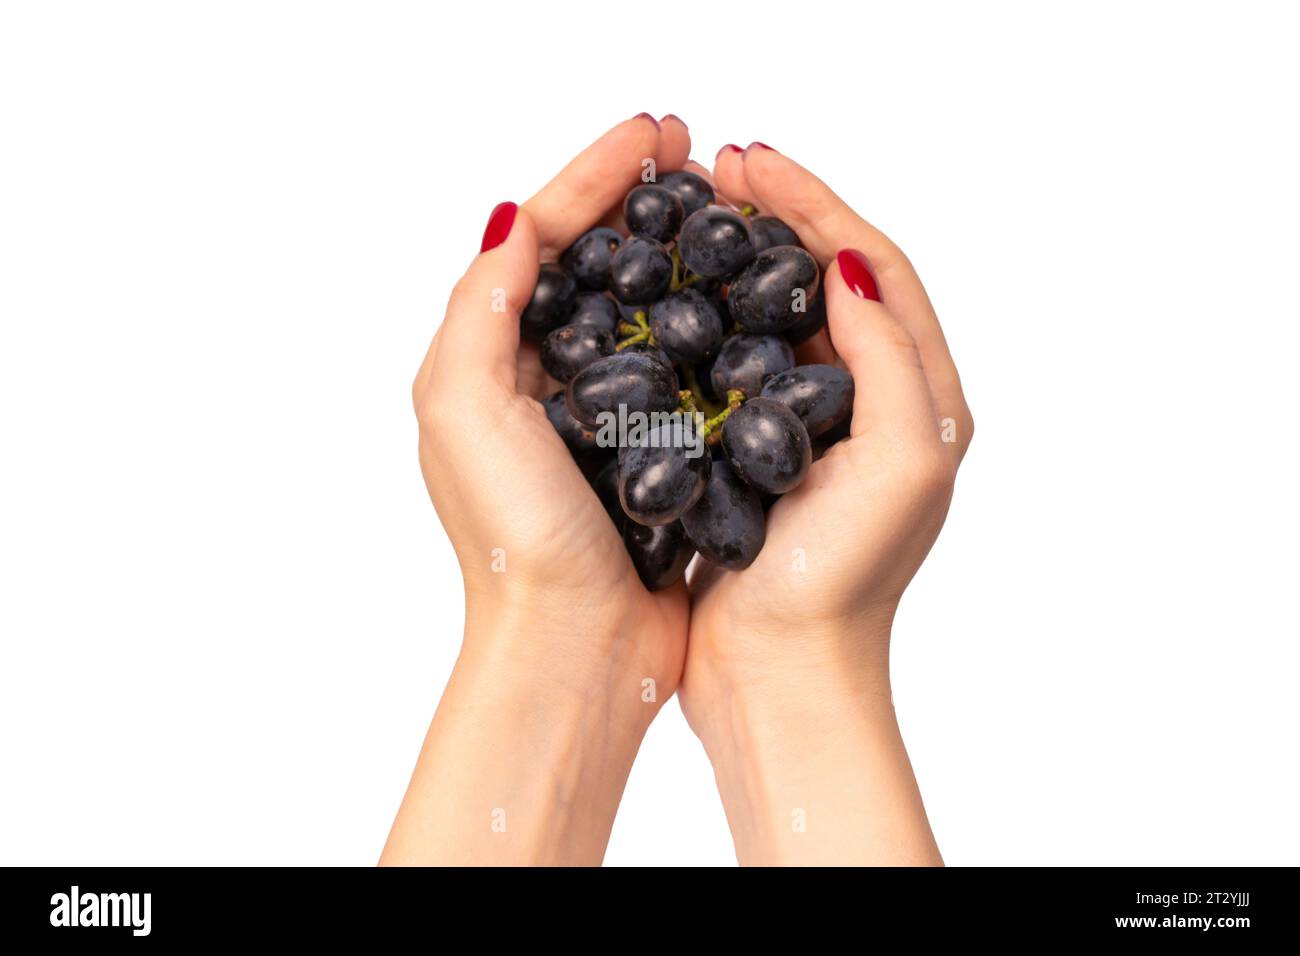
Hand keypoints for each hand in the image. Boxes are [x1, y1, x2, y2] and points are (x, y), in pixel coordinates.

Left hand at [383, 116, 693, 864]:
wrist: (577, 650)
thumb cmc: (517, 540)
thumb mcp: (463, 410)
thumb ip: (479, 307)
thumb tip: (517, 214)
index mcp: (489, 360)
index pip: (544, 238)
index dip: (596, 176)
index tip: (653, 133)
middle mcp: (543, 379)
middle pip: (595, 259)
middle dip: (640, 196)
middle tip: (691, 148)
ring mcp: (602, 416)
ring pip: (643, 304)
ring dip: (678, 247)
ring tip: (724, 204)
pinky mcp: (655, 452)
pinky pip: (684, 365)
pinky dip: (708, 321)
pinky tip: (745, 296)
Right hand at [679, 144, 973, 864]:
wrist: (782, 678)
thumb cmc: (842, 584)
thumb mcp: (899, 463)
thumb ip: (891, 358)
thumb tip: (850, 265)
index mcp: (919, 399)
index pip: (876, 268)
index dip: (817, 205)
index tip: (754, 166)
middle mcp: (872, 405)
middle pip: (829, 277)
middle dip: (778, 215)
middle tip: (717, 172)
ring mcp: (814, 429)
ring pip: (780, 315)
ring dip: (742, 257)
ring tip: (692, 216)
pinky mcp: (761, 455)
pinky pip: (739, 362)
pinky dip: (711, 317)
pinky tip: (670, 300)